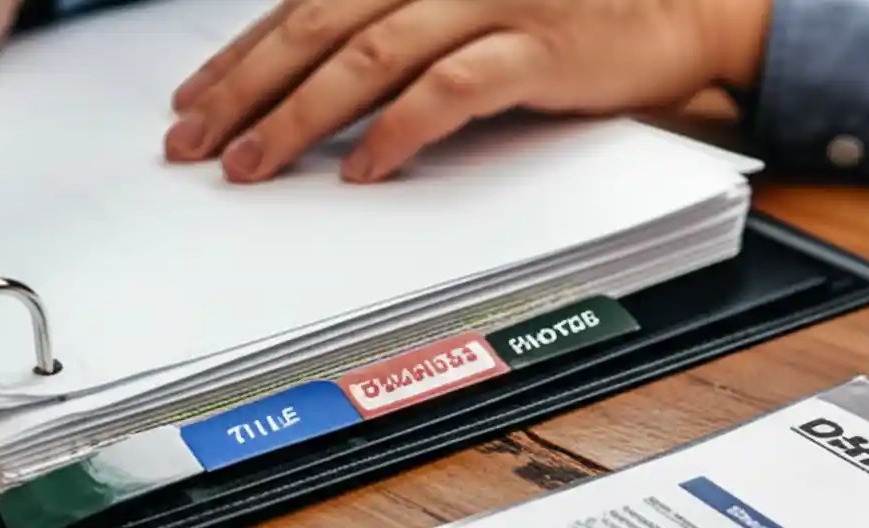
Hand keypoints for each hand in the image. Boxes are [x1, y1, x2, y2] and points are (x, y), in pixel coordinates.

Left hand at [165, 0, 771, 183]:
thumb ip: (389, 23)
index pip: (301, 4)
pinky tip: (359, 169)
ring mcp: (491, 0)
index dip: (239, 55)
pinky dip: (399, 130)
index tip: (192, 101)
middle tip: (195, 141)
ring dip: (301, 115)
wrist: (676, 5)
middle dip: (246, 88)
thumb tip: (306, 72)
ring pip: (370, 56)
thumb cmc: (558, 8)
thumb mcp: (460, 1)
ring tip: (253, 164)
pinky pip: (452, 88)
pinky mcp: (537, 45)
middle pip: (317, 25)